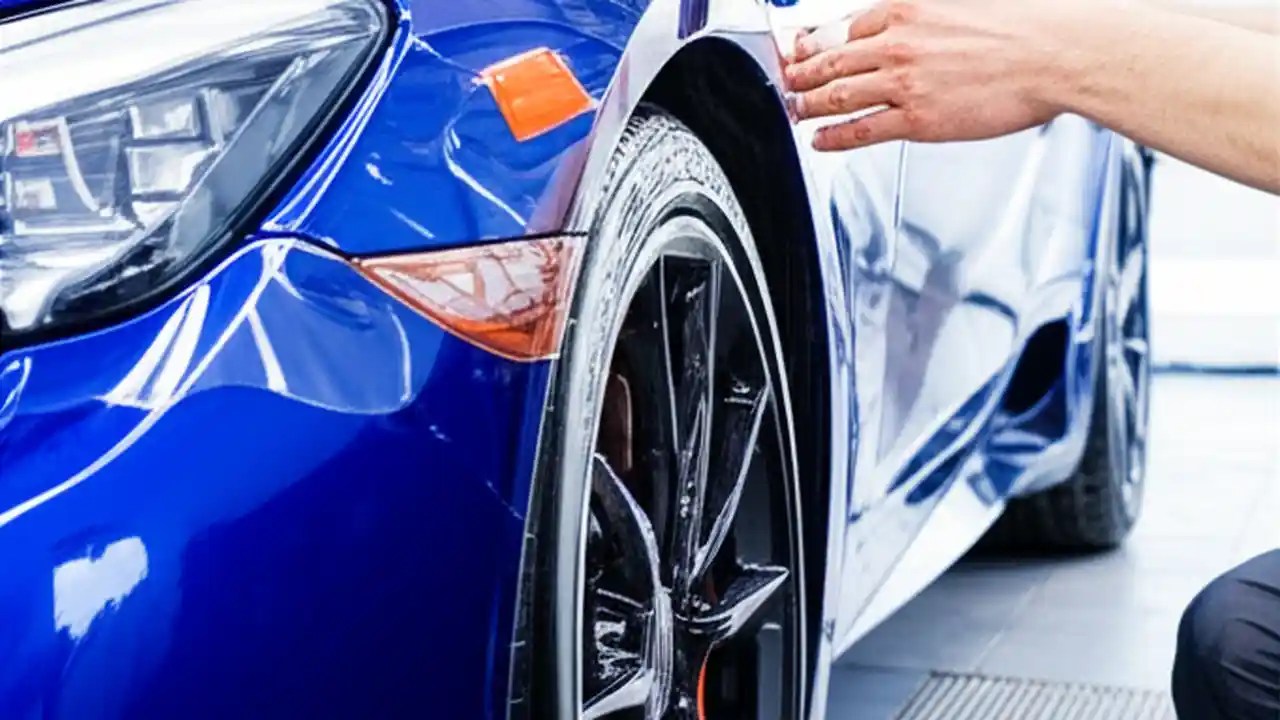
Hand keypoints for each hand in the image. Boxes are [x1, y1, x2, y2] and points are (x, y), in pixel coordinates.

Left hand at [783, 0, 1083, 150]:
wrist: (1056, 52)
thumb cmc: (1026, 23)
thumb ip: (929, 9)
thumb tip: (912, 15)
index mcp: (907, 7)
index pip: (845, 26)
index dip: (816, 40)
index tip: (802, 47)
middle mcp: (897, 43)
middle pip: (829, 59)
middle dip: (799, 73)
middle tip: (786, 80)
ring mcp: (904, 83)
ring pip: (836, 95)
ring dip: (807, 104)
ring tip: (794, 110)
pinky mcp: (917, 119)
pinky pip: (861, 130)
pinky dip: (833, 137)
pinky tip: (820, 139)